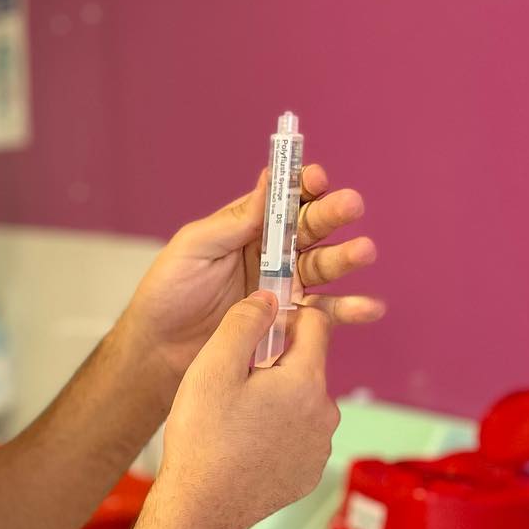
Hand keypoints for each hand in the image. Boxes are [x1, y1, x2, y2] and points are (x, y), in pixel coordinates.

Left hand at [122, 164, 384, 380]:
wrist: (159, 351)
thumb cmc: (168, 294)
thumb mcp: (193, 248)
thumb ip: (232, 221)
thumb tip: (268, 183)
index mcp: (247, 229)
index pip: (282, 201)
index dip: (302, 186)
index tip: (317, 178)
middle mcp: (271, 255)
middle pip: (311, 229)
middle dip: (333, 214)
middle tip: (351, 205)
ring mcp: (284, 289)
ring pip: (323, 267)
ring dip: (346, 258)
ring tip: (363, 252)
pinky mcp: (289, 324)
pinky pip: (325, 315)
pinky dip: (349, 310)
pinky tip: (370, 307)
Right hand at [154, 293, 340, 528]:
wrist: (202, 508)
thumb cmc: (204, 440)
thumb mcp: (213, 368)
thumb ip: (244, 323)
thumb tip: (268, 297)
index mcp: (305, 381)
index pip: (315, 324)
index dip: (283, 319)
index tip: (256, 331)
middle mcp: (325, 413)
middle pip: (306, 366)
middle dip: (275, 365)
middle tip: (233, 384)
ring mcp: (319, 446)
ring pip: (302, 403)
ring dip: (276, 401)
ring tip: (235, 419)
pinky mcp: (308, 472)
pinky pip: (298, 436)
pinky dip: (277, 434)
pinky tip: (244, 445)